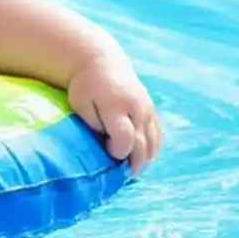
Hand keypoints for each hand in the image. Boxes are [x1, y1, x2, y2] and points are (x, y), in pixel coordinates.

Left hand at [67, 58, 161, 174]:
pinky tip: (140, 156)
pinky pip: (158, 135)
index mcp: (117, 107)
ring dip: (144, 158)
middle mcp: (137, 109)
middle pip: (143, 145)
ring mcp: (148, 110)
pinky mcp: (152, 110)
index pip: (125, 139)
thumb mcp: (80, 103)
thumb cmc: (84, 86)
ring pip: (154, 142)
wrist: (101, 63)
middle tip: (122, 174)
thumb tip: (108, 142)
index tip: (109, 155)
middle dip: (134, 162)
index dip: (118, 152)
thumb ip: (93, 123)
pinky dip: (151, 149)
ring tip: (130, 167)